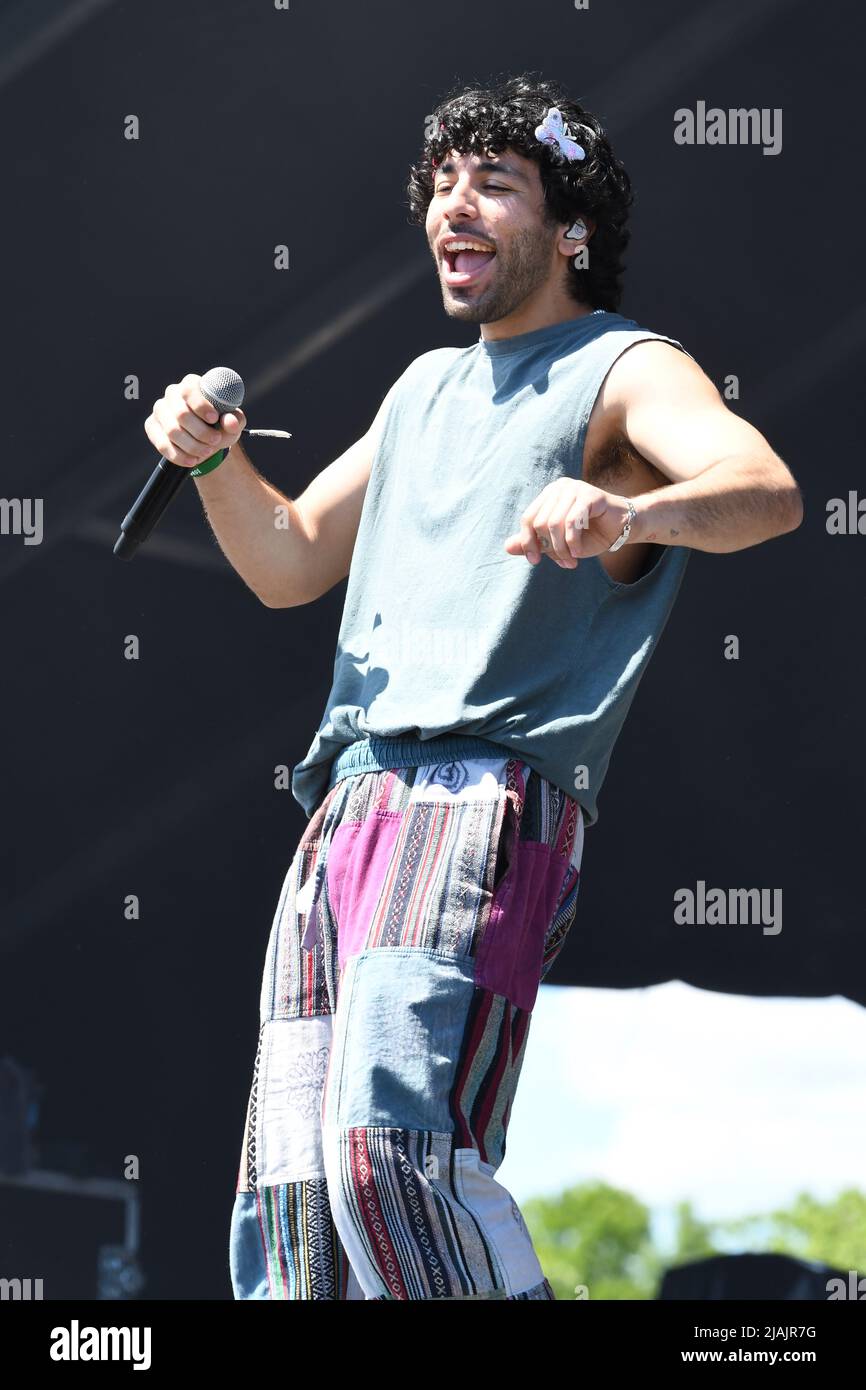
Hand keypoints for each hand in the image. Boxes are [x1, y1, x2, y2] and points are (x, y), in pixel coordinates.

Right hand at [144, 373, 246, 467]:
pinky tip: (192, 461)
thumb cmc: (220, 425)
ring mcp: (160, 410)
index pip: (190, 391)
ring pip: (172, 431)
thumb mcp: (233, 422)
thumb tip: (230, 422)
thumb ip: (235, 420)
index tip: (214, 419)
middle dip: (201, 432)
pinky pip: (162, 444)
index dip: (201, 406)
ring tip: (207, 452)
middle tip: (215, 441)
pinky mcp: (152, 427)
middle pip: (181, 414)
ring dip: (192, 446)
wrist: (207, 440)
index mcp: (192, 384)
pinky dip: (179, 456)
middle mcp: (172, 394)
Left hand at [503, 477, 634, 567]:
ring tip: (571, 561)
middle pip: (539, 523)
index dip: (527, 542)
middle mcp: (559, 488)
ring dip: (562, 549)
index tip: (534, 561)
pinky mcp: (589, 495)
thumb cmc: (591, 535)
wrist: (623, 529)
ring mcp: (574, 488)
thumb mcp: (558, 543)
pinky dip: (572, 542)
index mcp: (549, 495)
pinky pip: (571, 522)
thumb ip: (533, 542)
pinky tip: (578, 553)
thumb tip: (506, 547)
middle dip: (550, 549)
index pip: (528, 519)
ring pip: (554, 524)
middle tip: (563, 563)